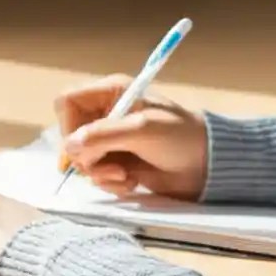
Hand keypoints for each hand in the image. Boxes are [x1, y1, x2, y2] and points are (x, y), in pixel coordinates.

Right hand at [55, 74, 208, 199]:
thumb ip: (103, 136)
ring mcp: (110, 141)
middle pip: (69, 135)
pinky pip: (96, 175)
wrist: (208, 166)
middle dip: (87, 156)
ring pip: (81, 160)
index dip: (68, 124)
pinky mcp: (116, 163)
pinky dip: (111, 182)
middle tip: (110, 165)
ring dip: (101, 173)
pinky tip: (132, 181)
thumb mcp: (142, 130)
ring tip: (126, 175)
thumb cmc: (180, 137)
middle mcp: (105, 115)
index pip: (67, 102)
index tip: (83, 144)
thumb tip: (70, 147)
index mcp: (110, 93)